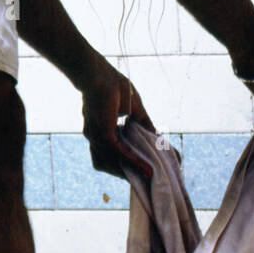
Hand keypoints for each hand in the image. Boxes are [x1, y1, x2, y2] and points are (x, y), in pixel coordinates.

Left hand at [80, 55, 154, 180]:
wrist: (97, 72)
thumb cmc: (113, 85)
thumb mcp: (134, 108)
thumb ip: (143, 124)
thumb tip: (158, 138)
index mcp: (100, 132)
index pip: (112, 156)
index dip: (127, 165)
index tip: (143, 172)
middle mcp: (95, 138)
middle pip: (112, 164)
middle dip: (130, 174)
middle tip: (149, 180)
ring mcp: (97, 137)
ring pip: (116, 162)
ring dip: (134, 172)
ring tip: (152, 177)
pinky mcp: (103, 134)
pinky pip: (120, 153)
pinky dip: (134, 162)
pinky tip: (147, 168)